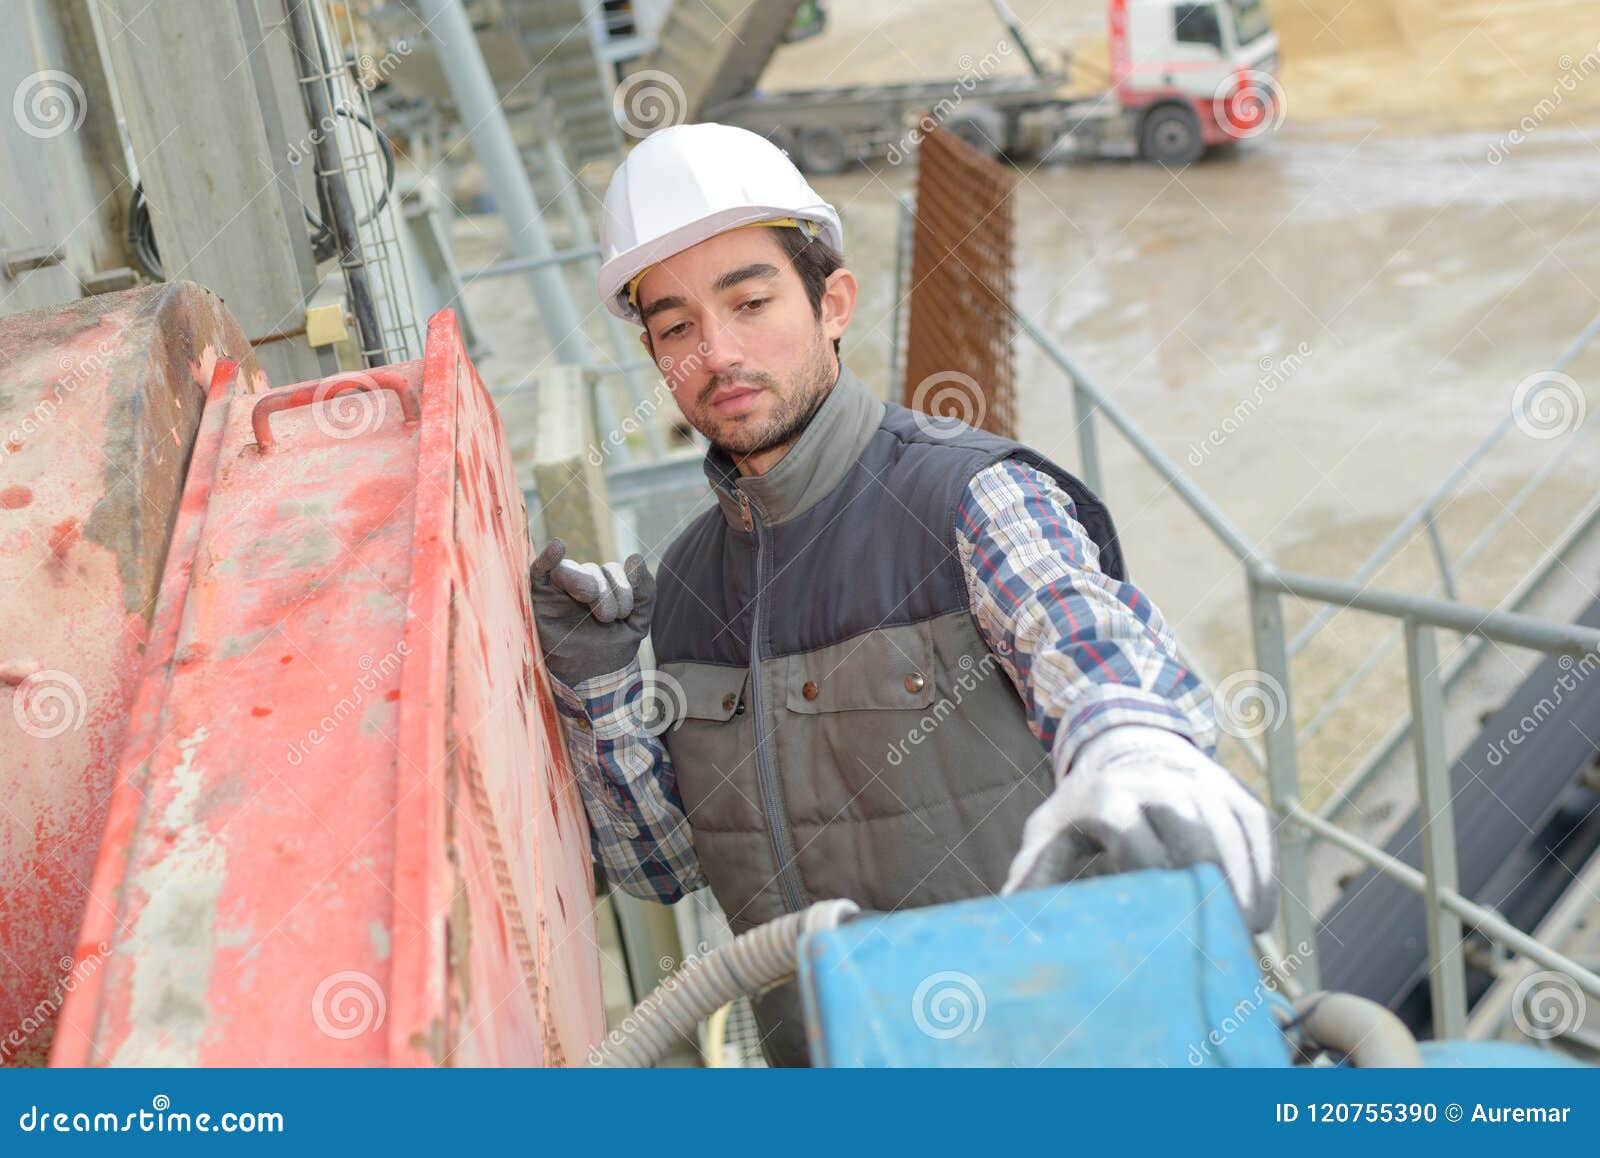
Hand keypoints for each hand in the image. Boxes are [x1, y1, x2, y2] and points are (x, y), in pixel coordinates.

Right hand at [529, 538, 653, 685]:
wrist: (592, 680)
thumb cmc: (612, 650)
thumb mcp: (637, 622)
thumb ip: (644, 591)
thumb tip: (635, 556)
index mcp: (604, 586)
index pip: (613, 570)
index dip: (624, 587)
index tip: (626, 614)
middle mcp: (580, 583)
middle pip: (594, 569)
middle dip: (606, 593)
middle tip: (608, 618)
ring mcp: (559, 589)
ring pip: (573, 570)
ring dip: (588, 586)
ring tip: (598, 616)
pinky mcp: (539, 598)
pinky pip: (539, 571)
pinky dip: (547, 559)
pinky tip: (557, 548)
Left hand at [1002, 724, 1277, 933]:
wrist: (1123, 749)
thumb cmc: (1082, 811)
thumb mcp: (1049, 833)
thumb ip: (1033, 874)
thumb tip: (1010, 917)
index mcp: (1106, 796)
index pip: (1133, 839)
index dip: (1149, 881)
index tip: (1158, 926)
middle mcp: (1158, 781)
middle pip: (1192, 832)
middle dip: (1204, 885)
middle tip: (1210, 936)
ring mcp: (1201, 781)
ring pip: (1231, 832)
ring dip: (1240, 887)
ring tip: (1239, 937)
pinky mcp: (1233, 789)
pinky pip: (1255, 830)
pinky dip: (1262, 873)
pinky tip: (1259, 916)